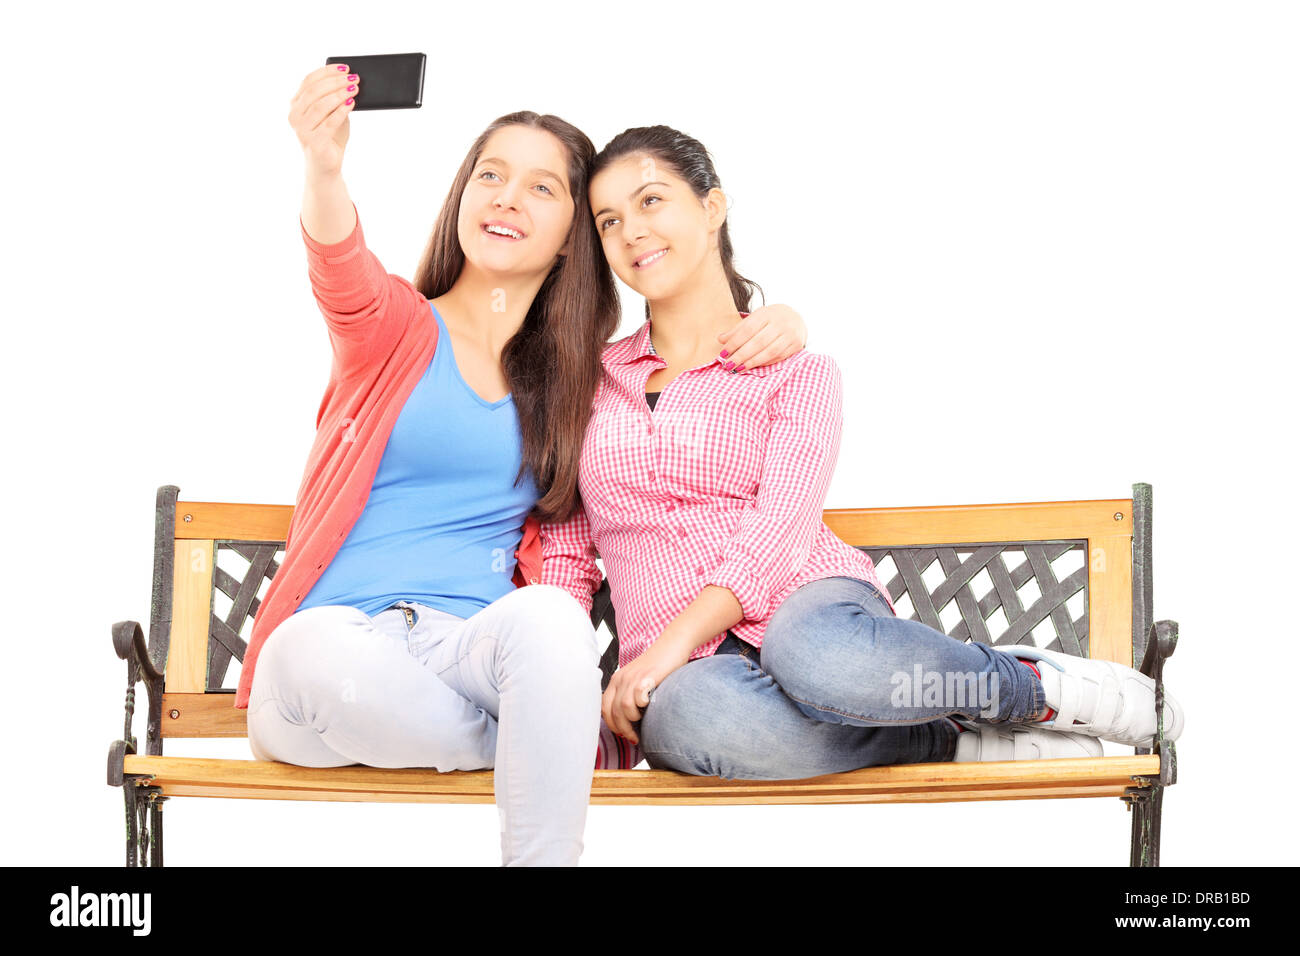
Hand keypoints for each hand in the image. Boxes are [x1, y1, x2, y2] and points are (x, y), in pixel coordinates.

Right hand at [289, 64, 359, 179]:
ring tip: (355, 89)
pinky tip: (352, 104)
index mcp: (296, 105)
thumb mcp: (331, 114)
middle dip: (336, 82)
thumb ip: (334, 99)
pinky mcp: (313, 141)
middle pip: (314, 91)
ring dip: (340, 94)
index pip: (308, 81)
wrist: (325, 166)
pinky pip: (329, 122)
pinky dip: (341, 110)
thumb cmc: (329, 138)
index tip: (345, 68)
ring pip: (320, 105)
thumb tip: (349, 81)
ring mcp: (301, 129)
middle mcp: (294, 115)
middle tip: (354, 78)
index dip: (327, 72)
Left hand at [602, 632, 694, 744]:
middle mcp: (621, 678)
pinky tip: (650, 705)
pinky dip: (643, 706)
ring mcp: (633, 677)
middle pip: (613, 711)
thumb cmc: (659, 665)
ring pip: (624, 707)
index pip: (604, 708)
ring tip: (643, 721)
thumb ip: (630, 694)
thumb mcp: (637, 679)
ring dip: (633, 719)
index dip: (612, 725)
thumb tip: (628, 721)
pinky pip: (638, 697)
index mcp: (616, 680)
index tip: (623, 734)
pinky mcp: (647, 676)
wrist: (672, 644)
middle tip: (634, 737)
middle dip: (623, 729)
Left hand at [717, 304, 807, 370]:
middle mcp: (780, 323)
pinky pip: (777, 357)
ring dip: (752, 362)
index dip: (734, 342)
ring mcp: (790, 334)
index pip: (747, 329)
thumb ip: (738, 329)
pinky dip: (763, 363)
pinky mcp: (796, 345)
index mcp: (767, 313)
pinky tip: (752, 366)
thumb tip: (721, 339)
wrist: (795, 318)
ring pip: (769, 352)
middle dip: (741, 355)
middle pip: (758, 342)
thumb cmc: (770, 319)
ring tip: (739, 368)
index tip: (723, 353)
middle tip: (729, 365)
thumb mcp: (755, 318)